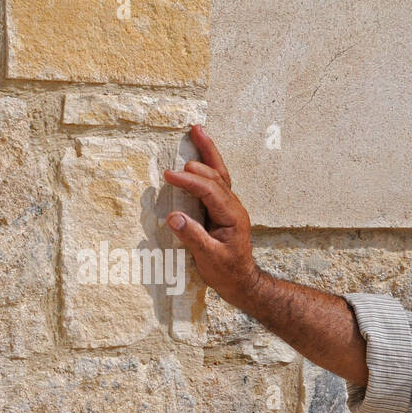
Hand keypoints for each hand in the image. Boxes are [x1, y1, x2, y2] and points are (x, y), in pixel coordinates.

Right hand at [161, 124, 261, 299]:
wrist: (242, 282)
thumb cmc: (227, 272)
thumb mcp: (209, 259)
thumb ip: (193, 237)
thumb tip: (173, 216)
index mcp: (232, 217)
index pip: (211, 191)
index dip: (190, 182)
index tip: (170, 176)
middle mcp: (234, 207)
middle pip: (218, 176)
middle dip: (201, 159)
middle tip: (183, 142)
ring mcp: (230, 206)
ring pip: (219, 174)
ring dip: (208, 152)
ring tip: (197, 130)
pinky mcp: (222, 209)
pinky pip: (215, 181)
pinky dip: (207, 165)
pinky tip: (199, 154)